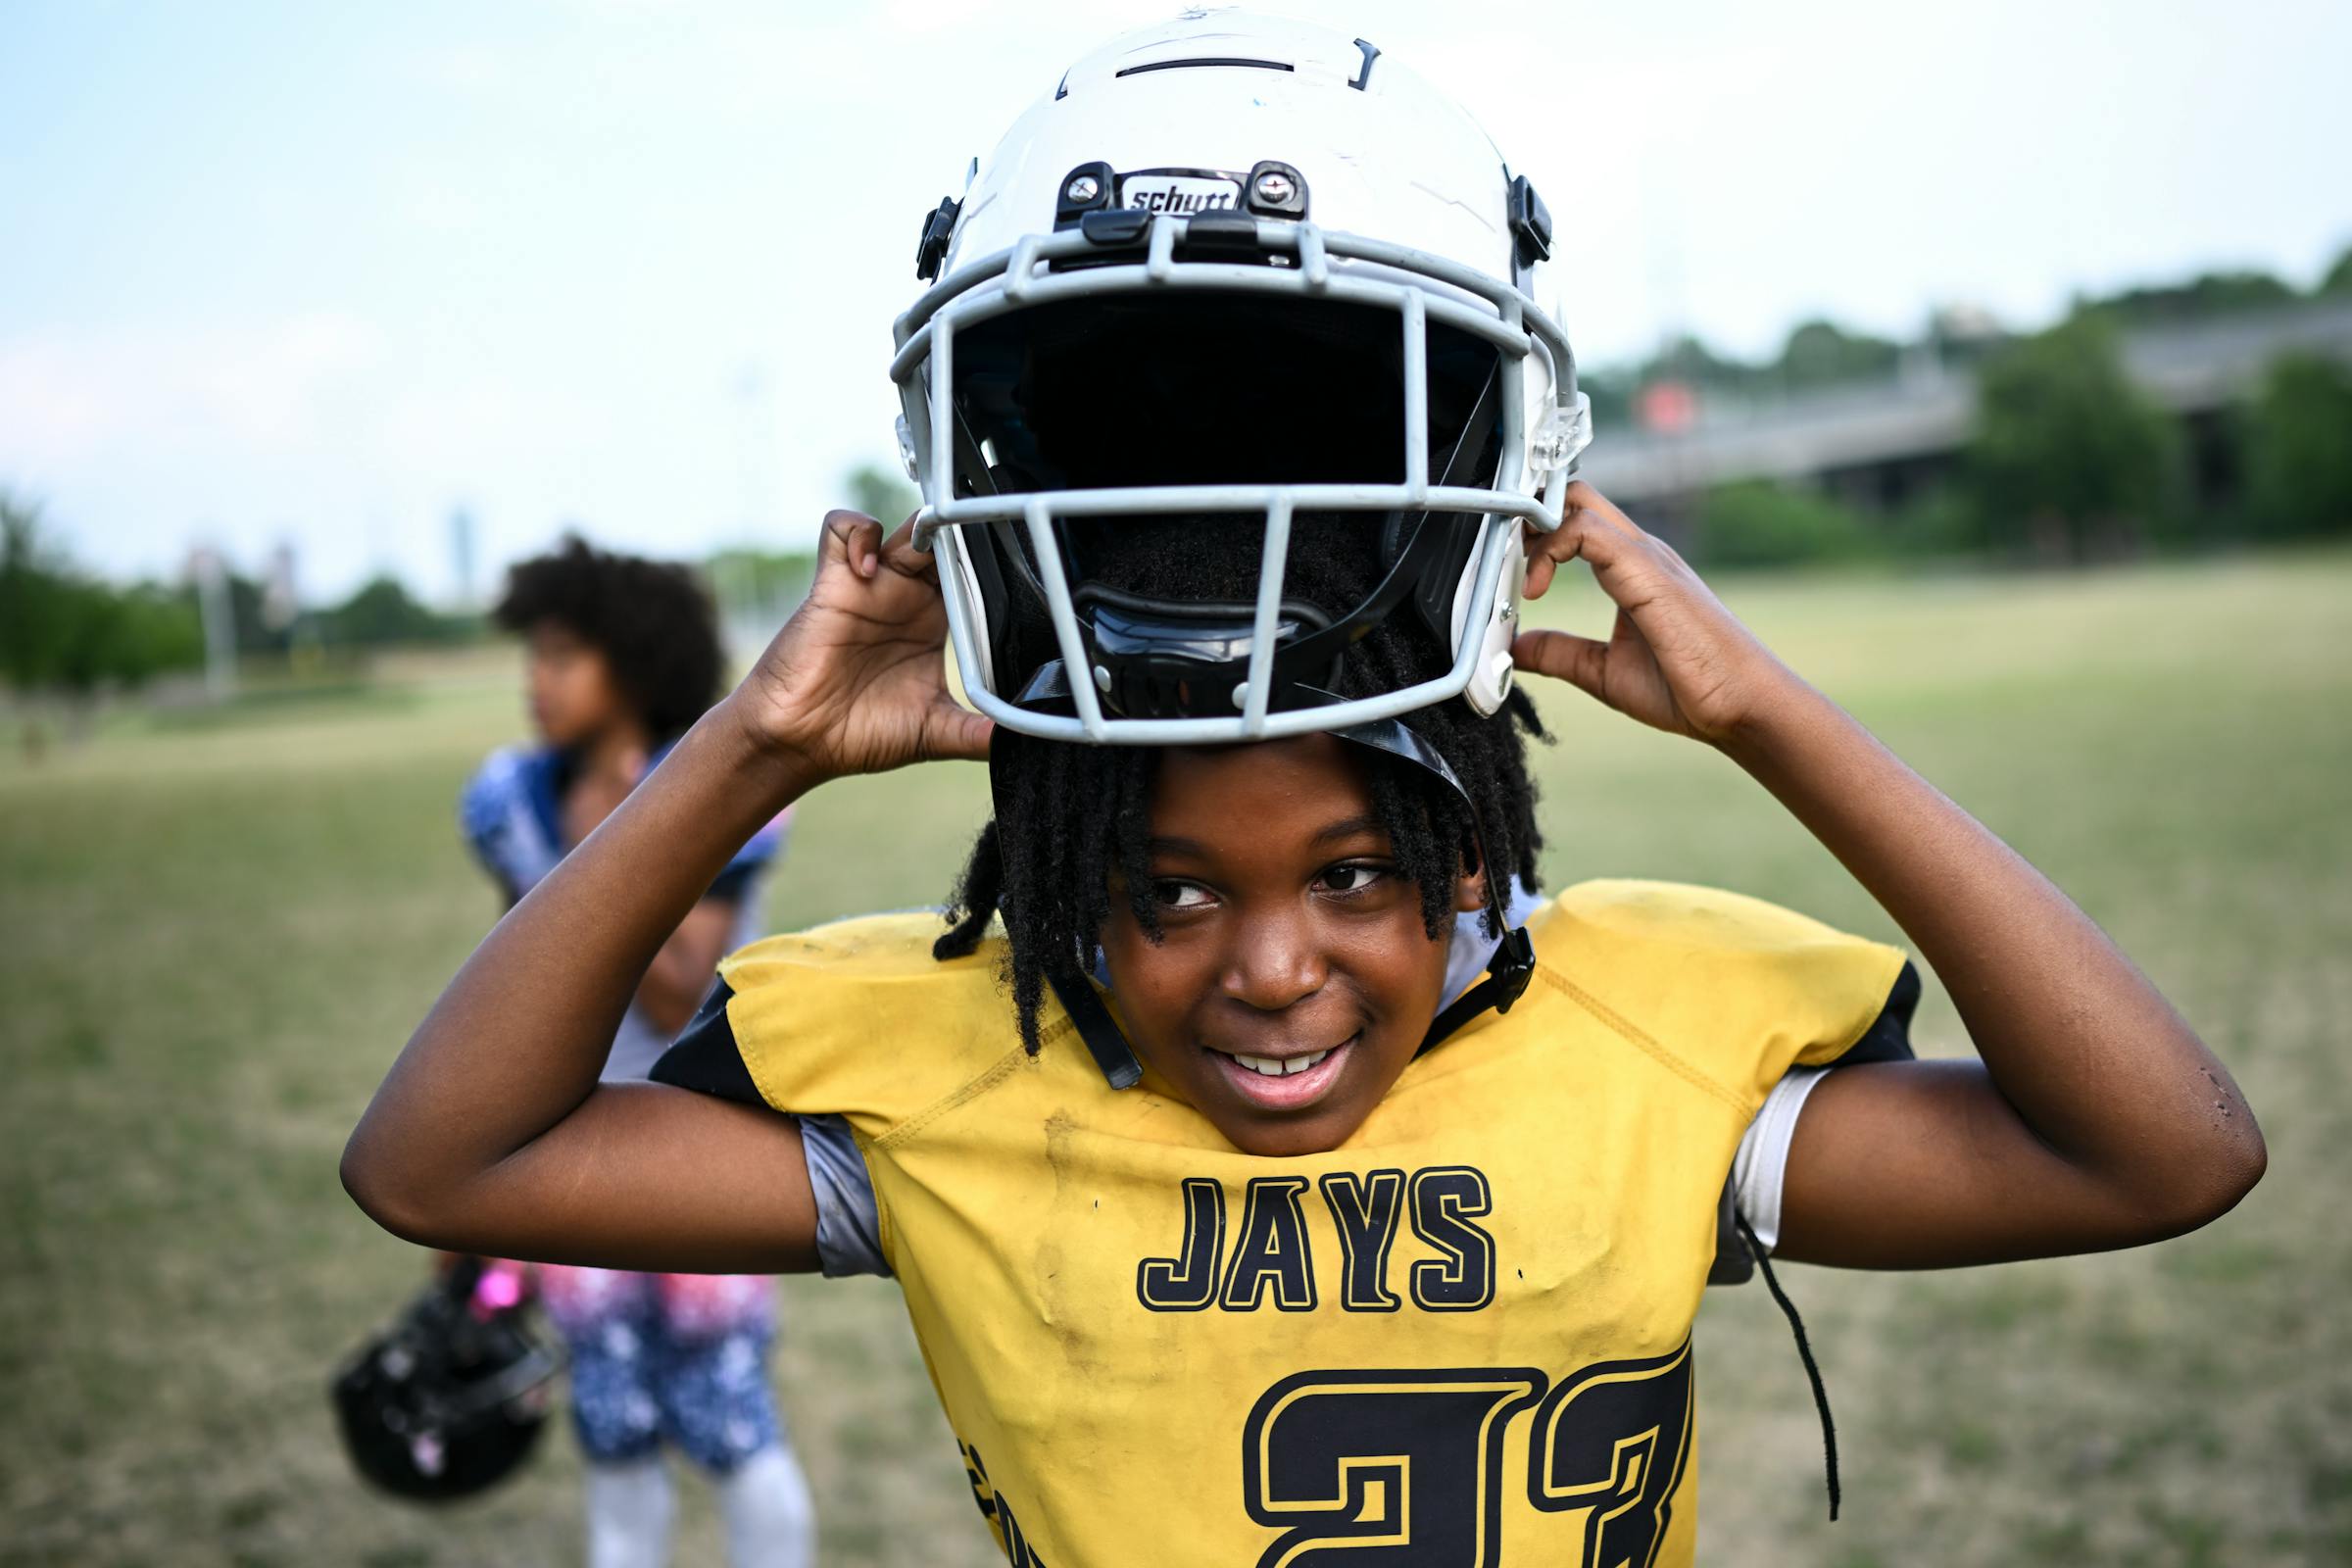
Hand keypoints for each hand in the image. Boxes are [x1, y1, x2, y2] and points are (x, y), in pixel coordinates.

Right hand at [724, 511, 992, 780]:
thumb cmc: (860, 735)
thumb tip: (1023, 743)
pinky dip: (857, 535)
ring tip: (925, 555)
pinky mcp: (833, 583)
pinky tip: (869, 570)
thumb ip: (977, 734)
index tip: (1008, 572)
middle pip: (942, 544)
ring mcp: (870, 587)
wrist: (801, 743)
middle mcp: (905, 599)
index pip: (970, 576)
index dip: (987, 566)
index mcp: (934, 624)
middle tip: (976, 549)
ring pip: (899, 528)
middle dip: (961, 538)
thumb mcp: (932, 733)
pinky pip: (840, 530)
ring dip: (916, 528)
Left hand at [1511, 482, 1801, 744]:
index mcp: (1632, 569)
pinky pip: (1585, 530)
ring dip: (1531, 528)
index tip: (1509, 574)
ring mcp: (1645, 556)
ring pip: (1576, 502)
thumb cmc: (1692, 688)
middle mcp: (1639, 552)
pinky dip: (1549, 547)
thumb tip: (1518, 648)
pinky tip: (1537, 587)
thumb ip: (1562, 654)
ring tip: (1515, 574)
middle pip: (1576, 495)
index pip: (1576, 521)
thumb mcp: (1603, 671)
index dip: (1534, 534)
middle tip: (1503, 559)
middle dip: (1528, 515)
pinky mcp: (1646, 569)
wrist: (1741, 706)